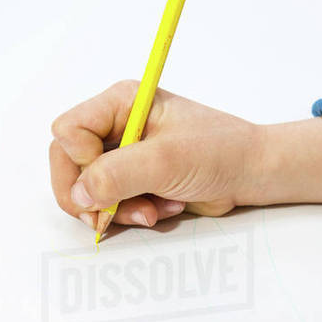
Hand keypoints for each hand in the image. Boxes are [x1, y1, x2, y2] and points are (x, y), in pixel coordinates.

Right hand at [49, 81, 321, 230]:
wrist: (252, 172)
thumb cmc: (220, 151)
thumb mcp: (166, 160)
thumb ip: (117, 175)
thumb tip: (78, 194)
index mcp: (120, 103)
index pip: (68, 132)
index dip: (80, 161)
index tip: (109, 179)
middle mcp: (116, 125)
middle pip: (70, 164)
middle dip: (93, 195)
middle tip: (111, 217)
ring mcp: (123, 154)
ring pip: (89, 190)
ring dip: (119, 209)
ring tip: (155, 210)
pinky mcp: (133, 179)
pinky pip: (111, 203)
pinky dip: (133, 213)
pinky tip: (164, 207)